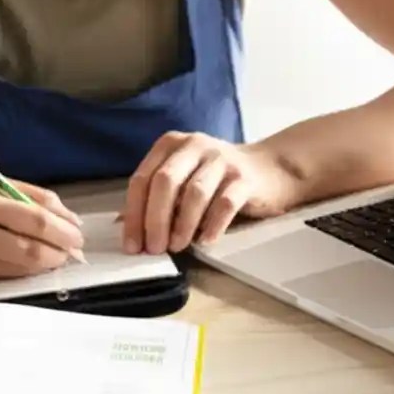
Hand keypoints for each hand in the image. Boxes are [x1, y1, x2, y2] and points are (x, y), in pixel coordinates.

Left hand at [122, 132, 299, 254]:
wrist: (270, 169)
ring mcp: (222, 159)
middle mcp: (195, 145)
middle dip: (155, 220)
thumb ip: (156, 197)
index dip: (134, 214)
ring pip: (195, 193)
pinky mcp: (245, 178)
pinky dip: (212, 226)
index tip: (132, 245)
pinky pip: (225, 204)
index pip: (143, 178)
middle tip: (154, 248)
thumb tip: (124, 226)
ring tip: (177, 247)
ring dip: (182, 225)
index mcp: (172, 144)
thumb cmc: (218, 179)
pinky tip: (205, 241)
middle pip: (166, 182)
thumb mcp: (183, 180)